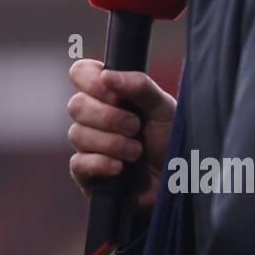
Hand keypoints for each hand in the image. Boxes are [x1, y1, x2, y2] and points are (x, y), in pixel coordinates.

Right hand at [67, 59, 174, 213]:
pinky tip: (119, 168)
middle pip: (76, 105)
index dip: (91, 81)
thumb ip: (139, 86)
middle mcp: (94, 117)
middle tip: (136, 127)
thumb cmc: (171, 140)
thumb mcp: (163, 108)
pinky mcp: (87, 174)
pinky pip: (78, 164)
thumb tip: (106, 75)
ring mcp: (89, 145)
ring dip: (112, 143)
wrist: (179, 182)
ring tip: (136, 152)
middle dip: (109, 118)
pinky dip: (101, 164)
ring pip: (77, 134)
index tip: (115, 94)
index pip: (80, 73)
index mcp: (109, 94)